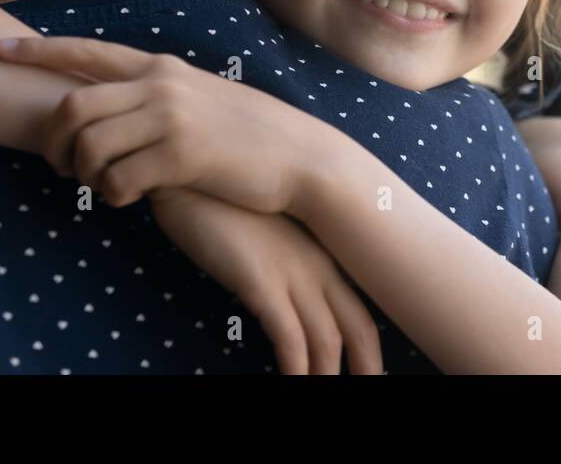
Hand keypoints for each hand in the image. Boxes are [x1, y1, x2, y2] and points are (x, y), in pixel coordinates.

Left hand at [0, 36, 337, 217]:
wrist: (301, 157)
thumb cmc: (249, 133)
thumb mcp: (201, 95)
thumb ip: (158, 92)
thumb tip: (115, 102)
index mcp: (161, 67)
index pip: (85, 52)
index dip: (37, 52)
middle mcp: (161, 85)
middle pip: (71, 105)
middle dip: (50, 140)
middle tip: (57, 166)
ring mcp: (170, 119)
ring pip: (87, 146)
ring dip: (81, 175)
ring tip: (98, 187)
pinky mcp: (181, 157)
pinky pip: (117, 180)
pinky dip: (110, 196)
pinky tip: (127, 200)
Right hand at [150, 189, 381, 373]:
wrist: (189, 165)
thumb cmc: (218, 198)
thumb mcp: (260, 232)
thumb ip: (276, 259)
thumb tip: (276, 292)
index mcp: (320, 249)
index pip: (361, 305)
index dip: (368, 344)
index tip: (369, 368)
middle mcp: (316, 262)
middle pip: (360, 326)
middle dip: (367, 366)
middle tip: (370, 387)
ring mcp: (291, 271)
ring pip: (328, 340)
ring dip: (325, 377)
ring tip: (321, 395)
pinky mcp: (260, 280)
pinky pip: (289, 337)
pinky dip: (296, 369)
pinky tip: (291, 383)